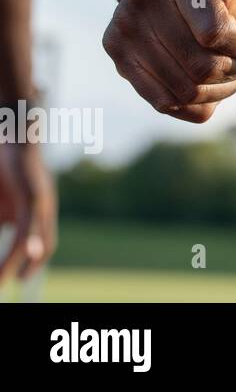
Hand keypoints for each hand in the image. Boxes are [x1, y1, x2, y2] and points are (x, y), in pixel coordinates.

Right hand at [0, 140, 55, 282]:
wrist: (16, 135)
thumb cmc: (6, 169)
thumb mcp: (5, 202)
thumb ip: (5, 218)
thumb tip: (6, 232)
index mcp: (41, 210)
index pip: (45, 243)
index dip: (35, 264)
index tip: (21, 279)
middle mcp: (46, 208)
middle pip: (44, 246)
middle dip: (29, 268)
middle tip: (10, 284)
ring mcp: (42, 201)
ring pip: (32, 241)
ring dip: (15, 262)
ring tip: (2, 280)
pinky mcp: (33, 194)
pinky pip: (28, 224)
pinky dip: (26, 241)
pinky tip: (24, 252)